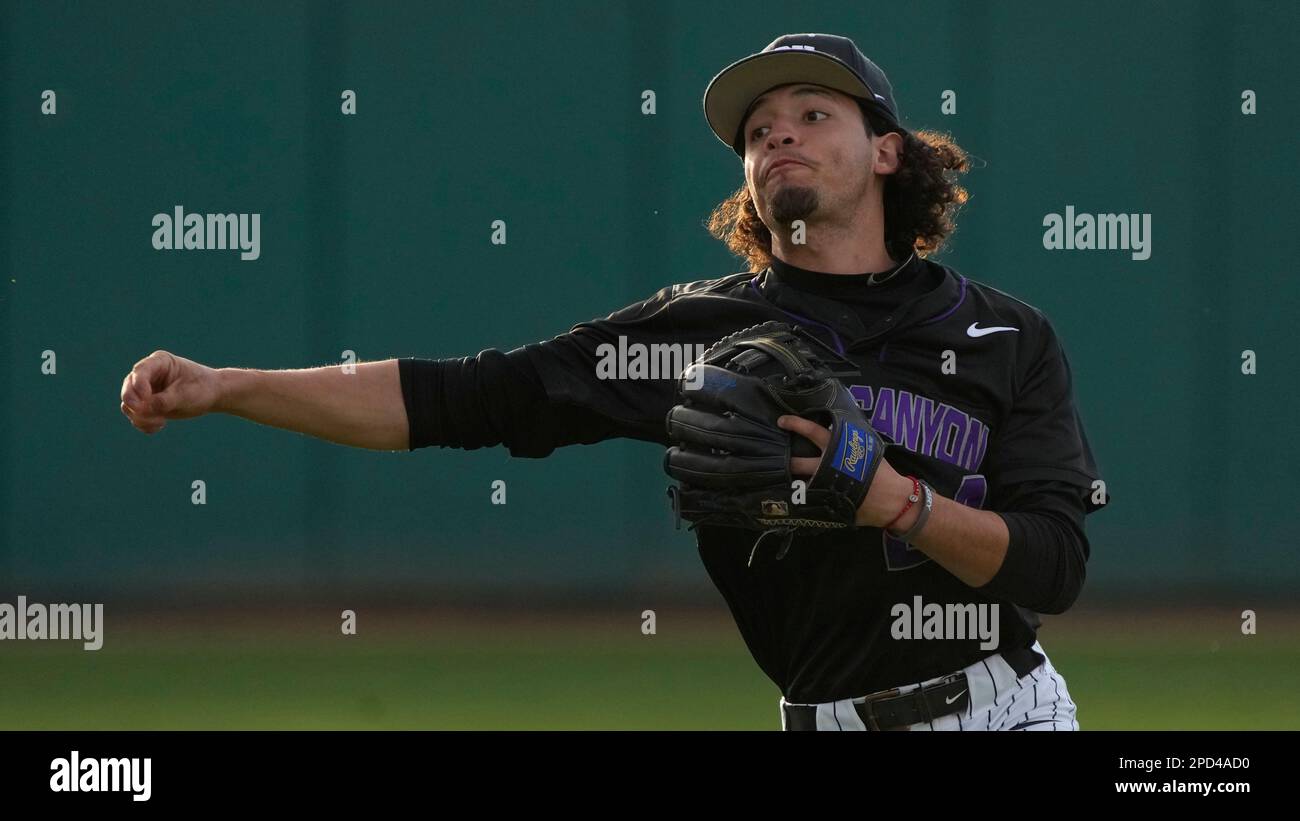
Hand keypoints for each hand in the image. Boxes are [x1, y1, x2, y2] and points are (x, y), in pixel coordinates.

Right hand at [119, 350, 222, 433]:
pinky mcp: (147, 404)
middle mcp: (148, 374)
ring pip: (129, 405)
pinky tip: (160, 426)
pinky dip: (144, 423)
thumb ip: (164, 401)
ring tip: (161, 422)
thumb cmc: (202, 388)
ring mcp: (146, 390)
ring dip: (140, 417)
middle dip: (134, 404)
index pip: (140, 371)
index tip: (145, 399)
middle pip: (129, 388)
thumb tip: (142, 411)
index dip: (138, 385)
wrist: (212, 394)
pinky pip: (136, 416)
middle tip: (144, 415)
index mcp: (159, 362)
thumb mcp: (186, 394)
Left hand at [776, 414, 912, 527]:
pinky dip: (802, 499)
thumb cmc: (881, 472)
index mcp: (838, 449)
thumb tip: (836, 428)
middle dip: (787, 461)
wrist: (892, 500)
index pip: (814, 432)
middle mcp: (827, 467)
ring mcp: (825, 487)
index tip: (781, 421)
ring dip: (792, 482)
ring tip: (783, 481)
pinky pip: (809, 500)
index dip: (797, 424)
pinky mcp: (827, 504)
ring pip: (799, 483)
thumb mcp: (867, 448)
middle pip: (799, 462)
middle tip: (775, 458)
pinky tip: (796, 499)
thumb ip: (849, 440)